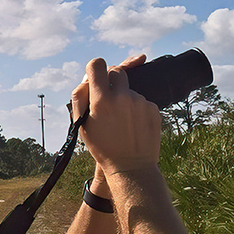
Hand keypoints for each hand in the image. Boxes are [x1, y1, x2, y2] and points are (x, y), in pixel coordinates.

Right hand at [71, 54, 161, 175]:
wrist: (132, 168)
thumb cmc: (102, 147)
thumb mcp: (82, 125)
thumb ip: (80, 97)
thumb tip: (87, 79)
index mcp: (102, 101)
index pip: (97, 65)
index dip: (94, 69)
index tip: (95, 76)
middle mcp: (123, 97)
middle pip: (117, 71)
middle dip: (111, 80)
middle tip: (108, 97)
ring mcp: (141, 103)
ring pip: (130, 88)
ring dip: (124, 97)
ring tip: (122, 120)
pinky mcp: (154, 109)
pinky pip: (142, 100)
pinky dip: (137, 108)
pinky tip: (133, 124)